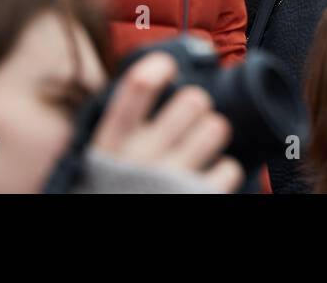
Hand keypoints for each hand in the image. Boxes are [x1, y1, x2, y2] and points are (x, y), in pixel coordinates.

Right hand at [89, 52, 242, 192]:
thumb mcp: (98, 163)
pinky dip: (223, 172)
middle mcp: (141, 158)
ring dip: (212, 134)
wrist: (109, 259)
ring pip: (217, 127)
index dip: (160, 67)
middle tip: (190, 118)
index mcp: (111, 145)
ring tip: (200, 146)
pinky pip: (229, 167)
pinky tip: (207, 178)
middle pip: (193, 101)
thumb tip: (145, 86)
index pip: (138, 87)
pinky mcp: (198, 197)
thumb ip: (117, 130)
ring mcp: (171, 179)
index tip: (168, 66)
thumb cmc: (111, 194)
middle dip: (196, 107)